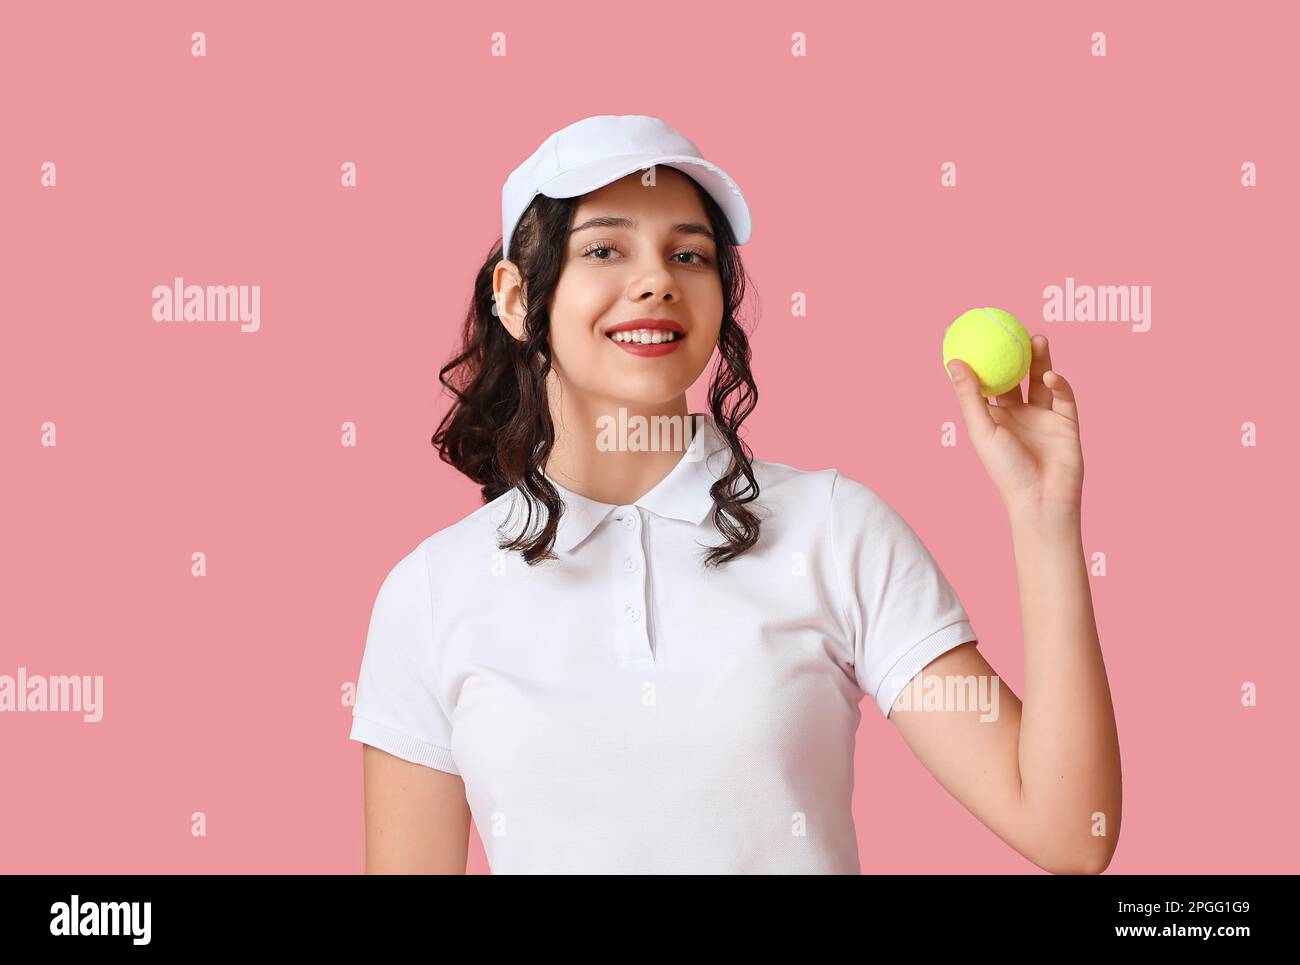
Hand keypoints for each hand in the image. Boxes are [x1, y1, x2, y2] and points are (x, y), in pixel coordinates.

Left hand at [946, 334, 1082, 515]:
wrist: (1042, 498)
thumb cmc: (1005, 469)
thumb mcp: (981, 429)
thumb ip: (969, 395)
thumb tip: (953, 361)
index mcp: (994, 416)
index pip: (985, 381)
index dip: (981, 358)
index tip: (974, 332)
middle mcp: (1018, 414)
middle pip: (1016, 376)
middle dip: (1015, 352)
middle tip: (1013, 328)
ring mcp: (1043, 416)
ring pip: (1041, 380)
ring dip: (1041, 360)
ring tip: (1038, 339)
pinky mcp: (1066, 422)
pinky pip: (1063, 396)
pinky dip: (1059, 383)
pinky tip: (1052, 376)